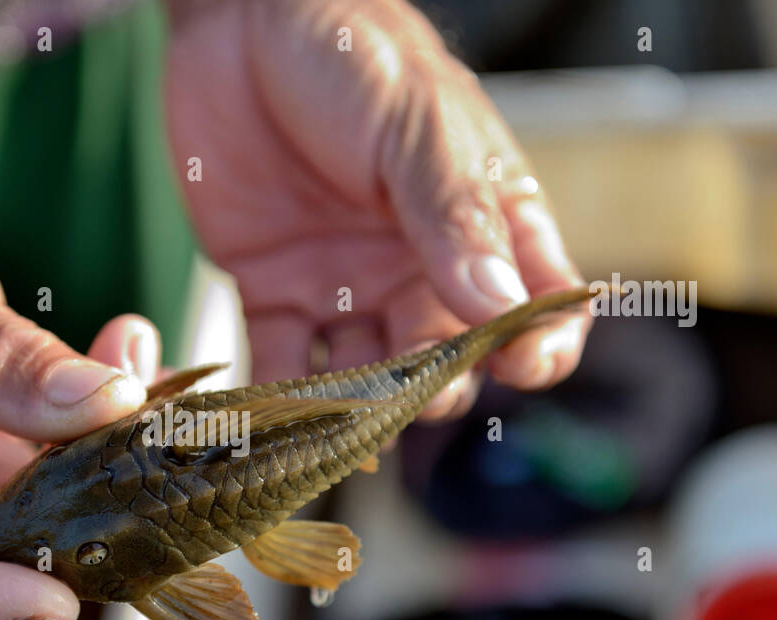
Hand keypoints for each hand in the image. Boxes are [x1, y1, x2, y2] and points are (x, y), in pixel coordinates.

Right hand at [0, 180, 159, 619]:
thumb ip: (4, 359)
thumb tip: (108, 403)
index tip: (53, 598)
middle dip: (62, 549)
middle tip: (141, 500)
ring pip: (22, 538)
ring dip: (97, 491)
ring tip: (151, 417)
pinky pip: (42, 487)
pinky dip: (94, 445)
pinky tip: (138, 386)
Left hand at [166, 0, 588, 417]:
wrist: (239, 21)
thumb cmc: (352, 54)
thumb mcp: (419, 128)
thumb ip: (456, 218)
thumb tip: (502, 312)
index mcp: (480, 226)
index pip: (533, 308)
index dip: (537, 348)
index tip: (523, 366)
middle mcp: (417, 270)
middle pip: (445, 364)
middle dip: (434, 390)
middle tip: (410, 391)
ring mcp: (345, 288)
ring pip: (364, 382)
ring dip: (354, 412)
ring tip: (336, 422)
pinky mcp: (273, 294)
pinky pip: (280, 365)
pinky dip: (277, 401)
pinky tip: (273, 422)